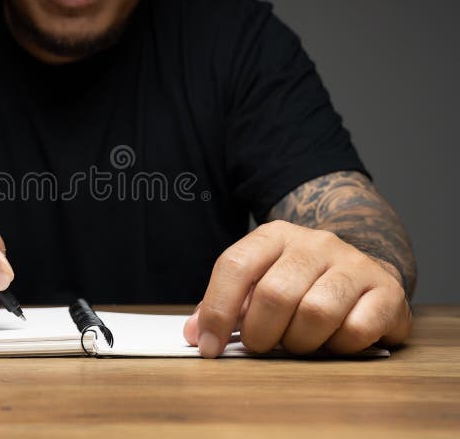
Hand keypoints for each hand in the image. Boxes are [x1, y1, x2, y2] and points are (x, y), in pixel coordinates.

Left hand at [183, 220, 411, 356]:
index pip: (235, 266)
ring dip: (300, 342)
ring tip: (298, 343)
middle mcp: (314, 242)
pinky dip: (339, 347)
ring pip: (316, 312)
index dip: (216, 310)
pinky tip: (334, 342)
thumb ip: (225, 305)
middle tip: (261, 346)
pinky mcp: (387, 290)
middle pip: (275, 293)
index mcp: (274, 235)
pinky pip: (356, 330)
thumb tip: (196, 334)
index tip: (209, 347)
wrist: (364, 268)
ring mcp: (354, 263)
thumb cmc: (300, 283)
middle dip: (260, 333)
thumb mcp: (258, 282)